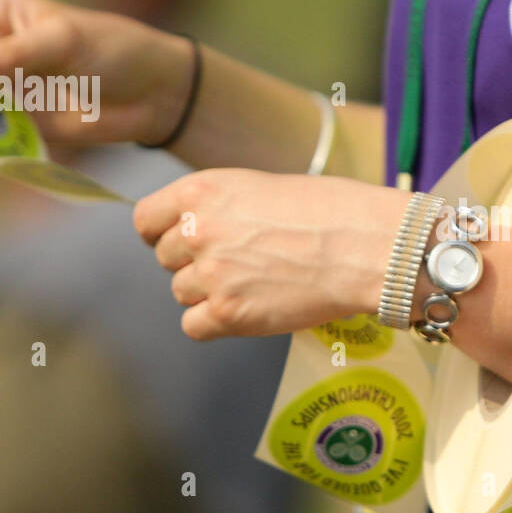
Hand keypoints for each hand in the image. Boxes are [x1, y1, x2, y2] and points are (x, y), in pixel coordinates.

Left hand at [133, 169, 409, 340]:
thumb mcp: (262, 187)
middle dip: (195, 262)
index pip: (145, 220)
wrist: (366, 245)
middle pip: (166, 259)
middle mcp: (198, 231)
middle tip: (239, 261)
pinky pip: (194, 325)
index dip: (162, 232)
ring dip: (209, 292)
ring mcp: (211, 274)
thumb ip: (222, 208)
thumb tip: (200, 230)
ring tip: (254, 282)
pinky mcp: (229, 313)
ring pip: (181, 292)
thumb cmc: (331, 211)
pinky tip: (246, 309)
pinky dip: (215, 322)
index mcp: (202, 192)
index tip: (180, 241)